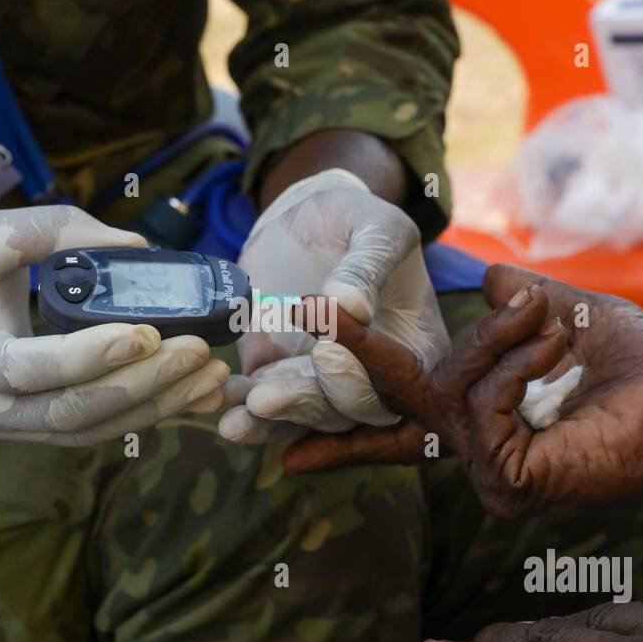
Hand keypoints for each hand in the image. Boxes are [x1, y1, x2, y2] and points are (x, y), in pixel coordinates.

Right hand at [0, 206, 228, 443]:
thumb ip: (53, 230)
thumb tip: (139, 247)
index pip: (24, 369)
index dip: (87, 357)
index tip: (146, 333)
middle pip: (70, 411)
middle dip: (143, 385)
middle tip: (200, 351)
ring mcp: (5, 429)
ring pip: (89, 430)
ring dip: (156, 407)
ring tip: (212, 377)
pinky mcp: (30, 431)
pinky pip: (92, 430)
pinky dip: (144, 414)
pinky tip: (191, 394)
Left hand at [218, 168, 448, 442]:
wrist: (304, 221)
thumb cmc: (357, 221)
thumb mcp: (376, 228)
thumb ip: (368, 264)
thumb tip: (351, 305)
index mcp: (416, 350)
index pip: (395, 383)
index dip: (362, 375)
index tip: (326, 350)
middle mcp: (375, 378)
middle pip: (349, 411)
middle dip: (309, 403)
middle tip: (270, 394)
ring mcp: (326, 385)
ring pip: (305, 418)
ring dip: (273, 420)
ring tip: (243, 412)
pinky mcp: (282, 382)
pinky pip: (268, 412)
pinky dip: (249, 419)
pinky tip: (226, 416)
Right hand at [283, 264, 642, 517]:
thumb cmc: (637, 363)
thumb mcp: (561, 315)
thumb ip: (516, 301)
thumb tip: (493, 278)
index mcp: (484, 424)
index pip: (398, 430)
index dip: (342, 437)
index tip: (283, 453)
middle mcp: (478, 457)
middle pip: (403, 400)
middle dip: (364, 352)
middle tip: (322, 310)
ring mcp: (490, 476)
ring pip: (447, 392)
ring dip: (496, 344)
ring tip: (549, 328)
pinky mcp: (508, 484)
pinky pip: (478, 407)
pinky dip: (514, 368)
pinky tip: (554, 355)